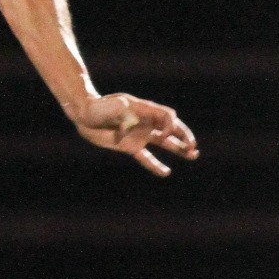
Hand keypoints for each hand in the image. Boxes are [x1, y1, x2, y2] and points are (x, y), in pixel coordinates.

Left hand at [70, 92, 198, 177]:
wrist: (85, 115)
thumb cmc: (99, 106)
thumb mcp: (113, 107)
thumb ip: (125, 115)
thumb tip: (130, 129)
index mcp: (145, 109)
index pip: (167, 117)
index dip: (170, 126)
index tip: (164, 135)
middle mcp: (146, 122)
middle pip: (172, 128)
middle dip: (184, 136)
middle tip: (193, 147)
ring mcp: (139, 134)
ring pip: (164, 142)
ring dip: (179, 148)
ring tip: (193, 154)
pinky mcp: (130, 146)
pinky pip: (145, 157)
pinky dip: (155, 165)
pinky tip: (166, 172)